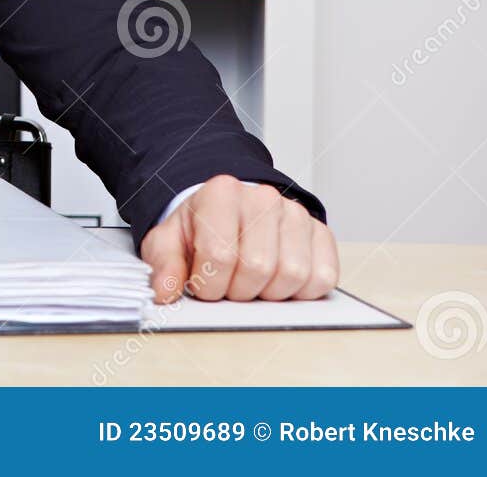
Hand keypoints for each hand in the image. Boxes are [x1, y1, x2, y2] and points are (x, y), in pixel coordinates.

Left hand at [140, 175, 338, 303]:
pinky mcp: (320, 234)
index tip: (202, 285)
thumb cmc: (200, 227)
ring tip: (250, 281)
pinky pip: (322, 278)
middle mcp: (263, 198)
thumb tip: (165, 293)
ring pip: (292, 275)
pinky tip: (277, 281)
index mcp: (221, 193)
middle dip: (237, 291)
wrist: (227, 211)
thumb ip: (164, 265)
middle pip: (258, 268)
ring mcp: (295, 214)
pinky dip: (300, 292)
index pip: (220, 255)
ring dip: (268, 293)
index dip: (208, 284)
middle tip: (227, 284)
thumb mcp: (168, 241)